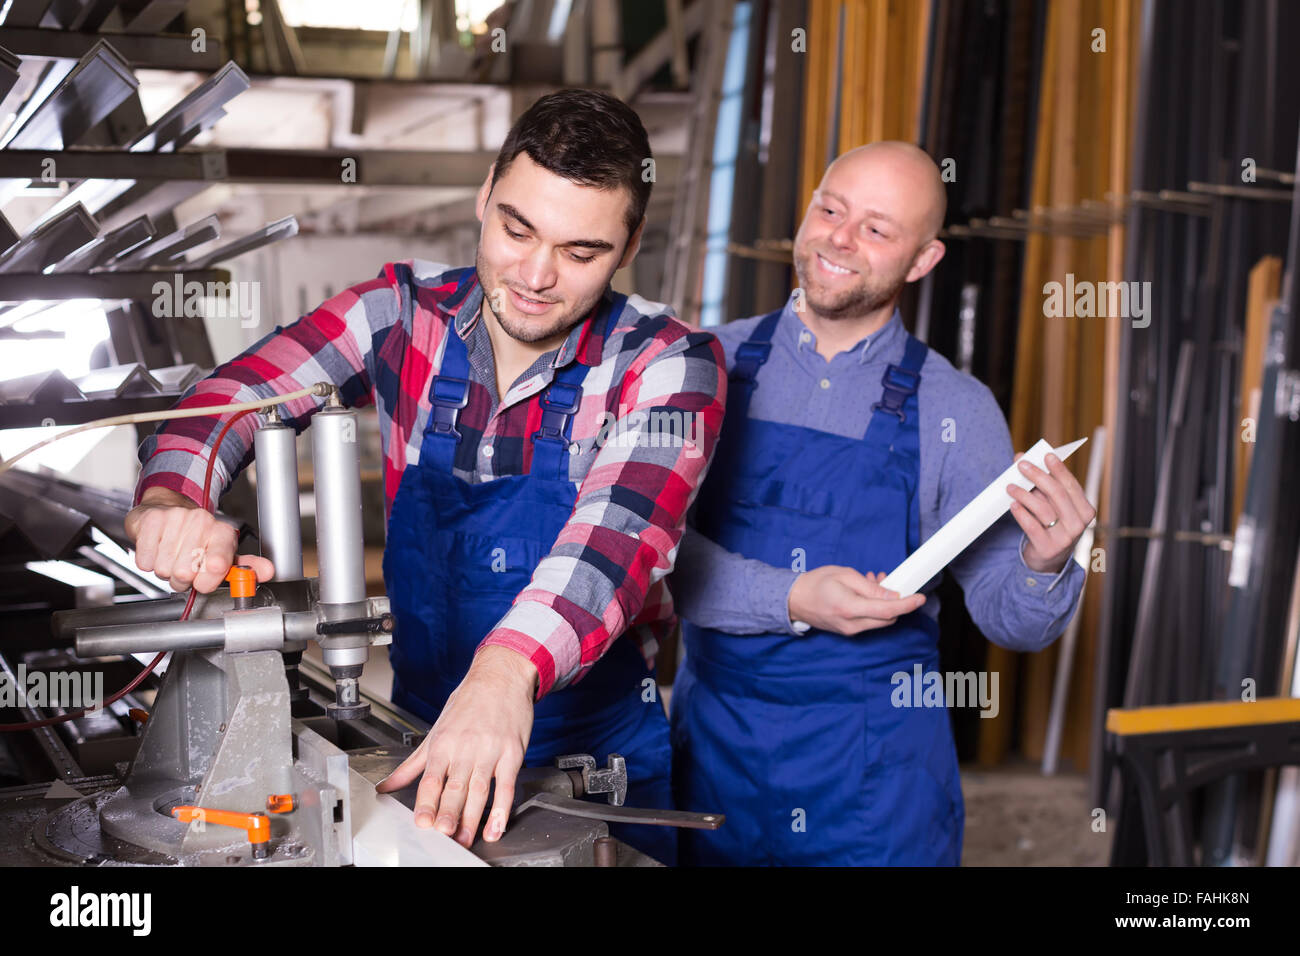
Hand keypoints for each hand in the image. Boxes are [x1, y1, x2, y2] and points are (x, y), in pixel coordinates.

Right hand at [124, 486, 273, 592]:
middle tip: (184, 568)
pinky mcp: (151, 520)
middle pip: (185, 574)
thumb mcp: (225, 552)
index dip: (208, 580)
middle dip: (182, 578)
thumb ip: (245, 566)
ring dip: (165, 570)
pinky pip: (145, 560)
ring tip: (171, 557)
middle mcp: (202, 522)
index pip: (219, 564)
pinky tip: (157, 550)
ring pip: (164, 569)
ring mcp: (175, 519)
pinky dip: (148, 562)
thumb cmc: (197, 537)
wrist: (168, 508)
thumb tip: (268, 572)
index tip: (204, 581)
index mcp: (223, 533)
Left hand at [375, 645, 536, 846]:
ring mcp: (490, 750)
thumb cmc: (468, 702)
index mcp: (443, 743)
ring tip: (466, 839)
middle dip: (449, 813)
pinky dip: (503, 809)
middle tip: (444, 835)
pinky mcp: (512, 752)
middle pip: (456, 786)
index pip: (431, 778)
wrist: (501, 675)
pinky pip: (507, 785)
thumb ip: (412, 764)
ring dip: (474, 817)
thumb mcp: (437, 730)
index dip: (426, 801)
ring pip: (480, 789)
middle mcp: (465, 747)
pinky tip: (496, 827)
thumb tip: (385, 786)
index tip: (422, 822)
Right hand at [788, 565, 926, 635]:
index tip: (920, 598)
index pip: (887, 611)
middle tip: (886, 580)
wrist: (794, 600)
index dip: (907, 605)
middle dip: (895, 601)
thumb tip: (893, 596)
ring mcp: (850, 631)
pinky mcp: (849, 632)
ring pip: (880, 621)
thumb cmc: (816, 583)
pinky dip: (874, 609)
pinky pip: (870, 622)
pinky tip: (865, 594)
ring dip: (884, 604)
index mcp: (849, 608)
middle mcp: (852, 625)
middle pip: (888, 619)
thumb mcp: (845, 575)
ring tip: (872, 582)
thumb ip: (871, 587)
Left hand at [1007, 452, 1096, 572]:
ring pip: (1043, 509)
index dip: (1059, 470)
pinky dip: (1021, 513)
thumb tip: (1021, 459)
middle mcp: (1078, 525)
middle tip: (1022, 465)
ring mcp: (1064, 538)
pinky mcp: (1047, 548)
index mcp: (1085, 511)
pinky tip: (1013, 504)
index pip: (1071, 486)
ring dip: (1024, 494)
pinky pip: (1032, 526)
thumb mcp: (1053, 506)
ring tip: (1010, 486)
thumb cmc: (1052, 526)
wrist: (1049, 559)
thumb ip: (1042, 485)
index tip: (1046, 455)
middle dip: (1038, 476)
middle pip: (1057, 494)